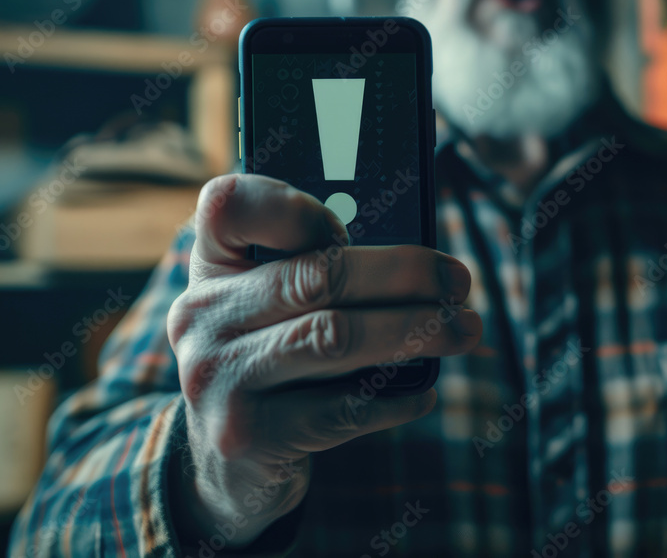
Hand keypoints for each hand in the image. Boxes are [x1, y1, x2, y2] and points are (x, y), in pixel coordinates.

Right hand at [167, 174, 480, 546]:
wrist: (223, 461)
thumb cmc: (270, 357)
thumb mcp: (270, 305)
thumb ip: (316, 270)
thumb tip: (418, 262)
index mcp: (211, 265)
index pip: (230, 204)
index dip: (294, 207)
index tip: (348, 227)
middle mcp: (202, 317)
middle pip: (314, 274)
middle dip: (404, 274)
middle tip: (459, 282)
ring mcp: (218, 379)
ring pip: (335, 337)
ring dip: (414, 331)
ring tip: (464, 331)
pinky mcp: (247, 436)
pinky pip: (341, 409)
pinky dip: (395, 398)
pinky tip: (424, 392)